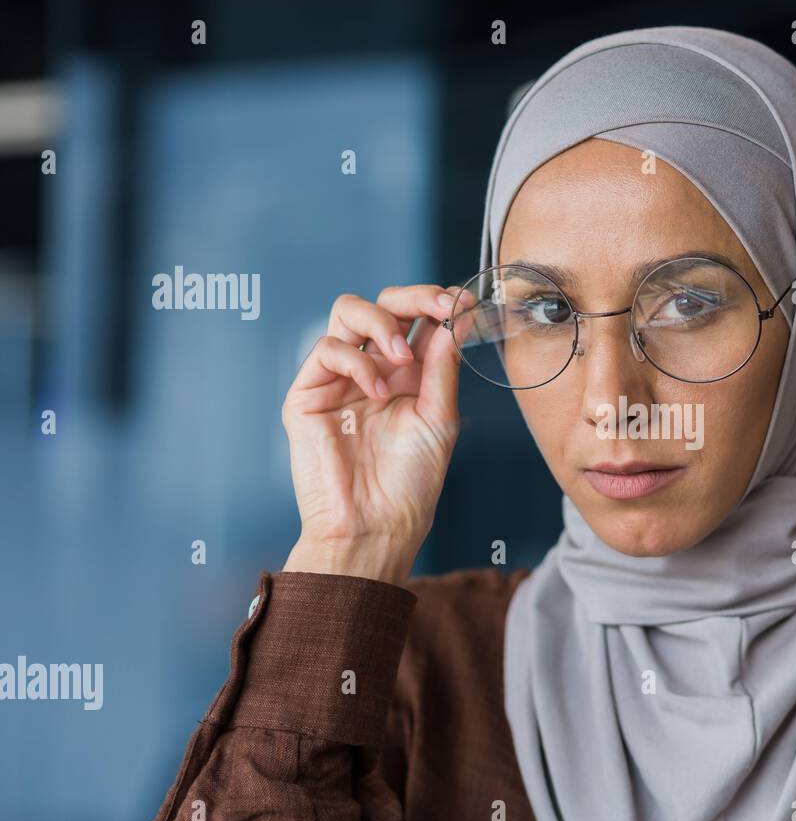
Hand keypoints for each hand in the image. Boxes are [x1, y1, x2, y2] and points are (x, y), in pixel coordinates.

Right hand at [280, 285, 464, 583]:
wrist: (376, 524)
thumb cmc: (410, 483)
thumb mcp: (440, 417)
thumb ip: (441, 367)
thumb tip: (451, 319)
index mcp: (407, 375)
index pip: (416, 319)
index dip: (436, 302)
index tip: (462, 302)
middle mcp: (373, 370)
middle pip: (382, 304)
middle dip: (413, 296)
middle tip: (439, 306)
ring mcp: (339, 378)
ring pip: (348, 312)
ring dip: (382, 320)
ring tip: (402, 354)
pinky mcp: (308, 393)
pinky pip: (327, 349)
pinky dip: (356, 361)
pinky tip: (375, 390)